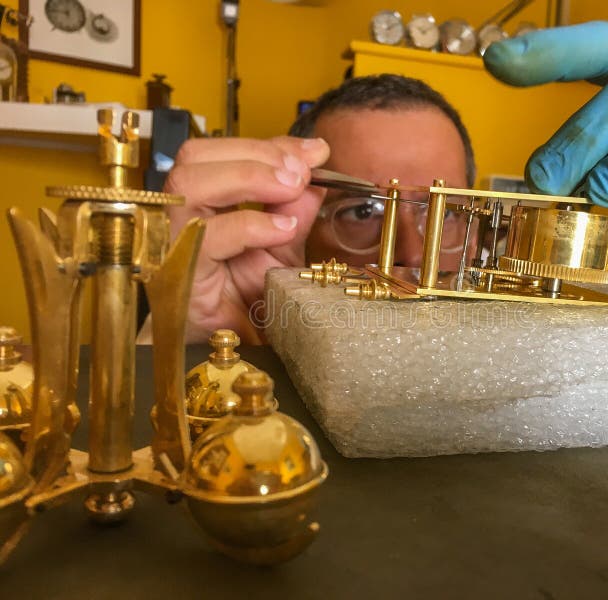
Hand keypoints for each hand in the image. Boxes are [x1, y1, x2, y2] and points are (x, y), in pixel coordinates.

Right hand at [164, 136, 329, 342]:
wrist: (232, 352)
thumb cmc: (248, 300)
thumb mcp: (281, 247)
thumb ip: (294, 207)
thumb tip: (313, 168)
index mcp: (198, 203)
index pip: (219, 153)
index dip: (267, 145)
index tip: (314, 151)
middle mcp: (175, 216)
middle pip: (195, 157)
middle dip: (255, 154)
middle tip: (300, 172)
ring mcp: (169, 243)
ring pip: (191, 183)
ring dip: (249, 177)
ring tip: (291, 189)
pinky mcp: (176, 274)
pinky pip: (208, 236)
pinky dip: (251, 224)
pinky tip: (283, 229)